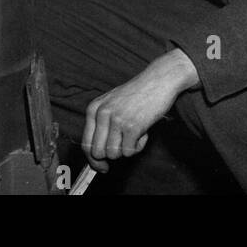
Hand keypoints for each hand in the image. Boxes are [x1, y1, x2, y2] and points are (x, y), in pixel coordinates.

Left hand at [82, 48, 198, 172]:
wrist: (160, 78)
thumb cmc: (138, 93)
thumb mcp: (113, 103)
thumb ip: (102, 124)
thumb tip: (97, 157)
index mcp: (94, 108)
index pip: (86, 143)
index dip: (93, 160)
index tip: (102, 167)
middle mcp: (102, 113)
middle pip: (98, 153)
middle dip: (112, 155)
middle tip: (125, 147)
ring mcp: (117, 120)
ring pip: (114, 154)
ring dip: (127, 148)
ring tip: (136, 133)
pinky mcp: (132, 126)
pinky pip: (130, 152)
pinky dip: (139, 146)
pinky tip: (144, 131)